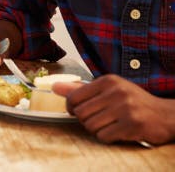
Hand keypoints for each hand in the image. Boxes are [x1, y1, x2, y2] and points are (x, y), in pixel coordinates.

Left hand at [54, 74, 174, 144]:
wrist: (167, 116)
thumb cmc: (134, 102)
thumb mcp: (109, 90)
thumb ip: (81, 89)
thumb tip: (54, 87)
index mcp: (108, 81)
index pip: (73, 97)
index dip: (71, 108)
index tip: (77, 111)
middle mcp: (116, 92)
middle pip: (81, 113)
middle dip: (85, 121)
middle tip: (98, 120)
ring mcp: (125, 108)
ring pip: (90, 126)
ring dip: (96, 130)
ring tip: (109, 125)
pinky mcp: (132, 125)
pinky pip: (104, 136)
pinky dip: (107, 138)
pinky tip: (117, 132)